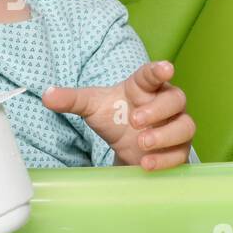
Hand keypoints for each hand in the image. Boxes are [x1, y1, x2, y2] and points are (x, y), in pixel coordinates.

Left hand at [42, 60, 194, 169]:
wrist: (125, 145)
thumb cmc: (114, 116)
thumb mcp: (91, 107)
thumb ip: (71, 99)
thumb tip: (47, 95)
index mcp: (145, 87)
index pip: (154, 74)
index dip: (160, 70)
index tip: (165, 68)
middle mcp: (166, 103)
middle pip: (176, 98)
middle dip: (158, 110)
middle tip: (135, 121)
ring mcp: (175, 127)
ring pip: (185, 126)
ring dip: (165, 135)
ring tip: (142, 144)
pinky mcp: (178, 150)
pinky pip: (182, 153)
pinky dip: (166, 159)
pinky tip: (147, 164)